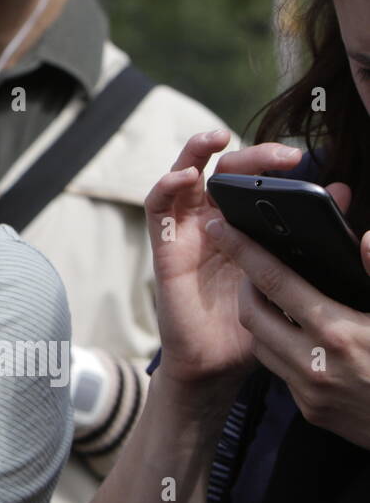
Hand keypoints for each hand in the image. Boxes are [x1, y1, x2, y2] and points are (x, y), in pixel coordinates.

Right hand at [143, 131, 302, 389]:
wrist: (219, 365)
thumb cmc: (253, 321)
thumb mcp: (290, 273)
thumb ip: (309, 235)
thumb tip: (343, 194)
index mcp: (243, 224)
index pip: (254, 179)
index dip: (272, 163)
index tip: (303, 159)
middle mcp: (213, 221)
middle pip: (222, 171)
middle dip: (249, 155)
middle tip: (282, 155)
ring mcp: (187, 232)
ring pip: (183, 177)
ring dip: (194, 152)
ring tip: (215, 137)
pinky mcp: (166, 248)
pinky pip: (158, 210)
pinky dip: (166, 187)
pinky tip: (184, 177)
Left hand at [206, 206, 369, 449]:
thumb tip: (365, 240)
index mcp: (337, 332)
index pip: (273, 281)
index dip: (242, 250)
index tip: (220, 228)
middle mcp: (314, 364)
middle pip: (251, 315)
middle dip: (246, 288)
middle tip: (256, 271)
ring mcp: (310, 393)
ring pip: (262, 346)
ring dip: (262, 321)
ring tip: (278, 303)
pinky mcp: (313, 413)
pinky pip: (282, 374)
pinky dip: (283, 351)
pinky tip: (301, 339)